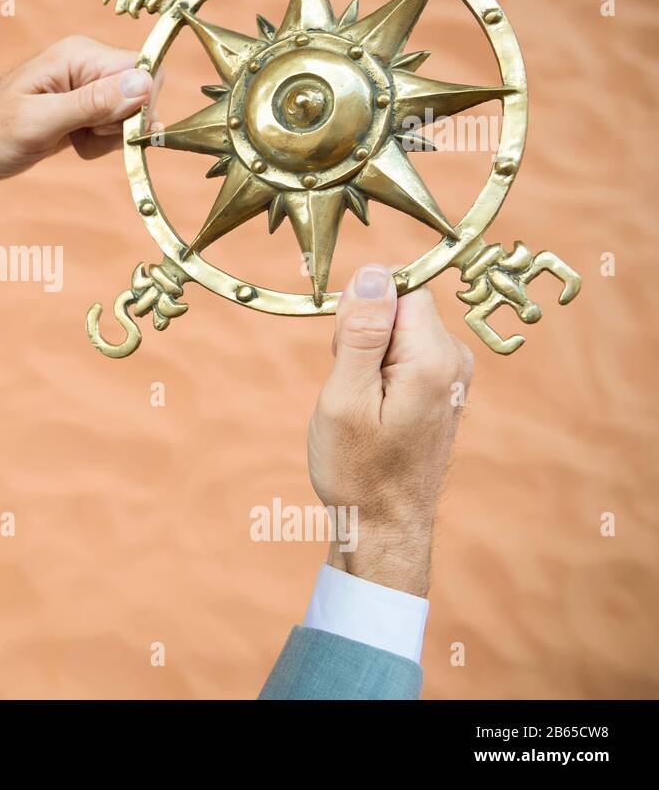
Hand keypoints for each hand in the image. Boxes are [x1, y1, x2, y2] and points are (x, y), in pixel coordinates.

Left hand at [0, 35, 153, 192]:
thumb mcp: (40, 122)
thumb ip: (93, 103)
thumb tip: (144, 83)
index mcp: (80, 54)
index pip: (144, 70)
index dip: (139, 106)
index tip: (109, 130)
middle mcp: (88, 63)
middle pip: (142, 93)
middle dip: (122, 125)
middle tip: (84, 136)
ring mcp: (87, 84)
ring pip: (131, 114)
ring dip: (109, 138)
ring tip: (72, 139)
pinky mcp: (85, 106)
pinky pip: (115, 126)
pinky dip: (100, 142)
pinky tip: (72, 141)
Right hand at [307, 264, 475, 596]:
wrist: (385, 527)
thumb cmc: (358, 470)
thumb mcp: (344, 396)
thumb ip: (359, 330)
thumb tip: (372, 272)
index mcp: (434, 359)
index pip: (398, 291)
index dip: (360, 317)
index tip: (344, 358)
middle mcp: (455, 362)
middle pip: (400, 310)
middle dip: (363, 337)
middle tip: (349, 389)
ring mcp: (454, 378)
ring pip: (399, 334)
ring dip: (369, 359)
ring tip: (361, 406)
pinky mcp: (444, 390)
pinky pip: (405, 356)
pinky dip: (381, 376)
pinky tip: (374, 413)